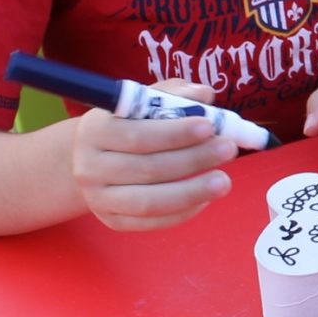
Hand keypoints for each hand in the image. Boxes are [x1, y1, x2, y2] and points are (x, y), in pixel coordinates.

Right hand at [72, 80, 237, 230]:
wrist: (89, 158)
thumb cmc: (125, 123)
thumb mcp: (142, 101)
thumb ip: (173, 93)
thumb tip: (205, 95)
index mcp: (96, 130)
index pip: (138, 134)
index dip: (175, 132)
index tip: (210, 126)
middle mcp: (90, 166)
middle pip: (146, 168)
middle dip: (193, 159)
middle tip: (228, 150)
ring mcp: (98, 198)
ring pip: (149, 201)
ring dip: (192, 192)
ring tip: (224, 181)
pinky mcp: (111, 221)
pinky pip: (150, 222)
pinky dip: (181, 213)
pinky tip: (204, 199)